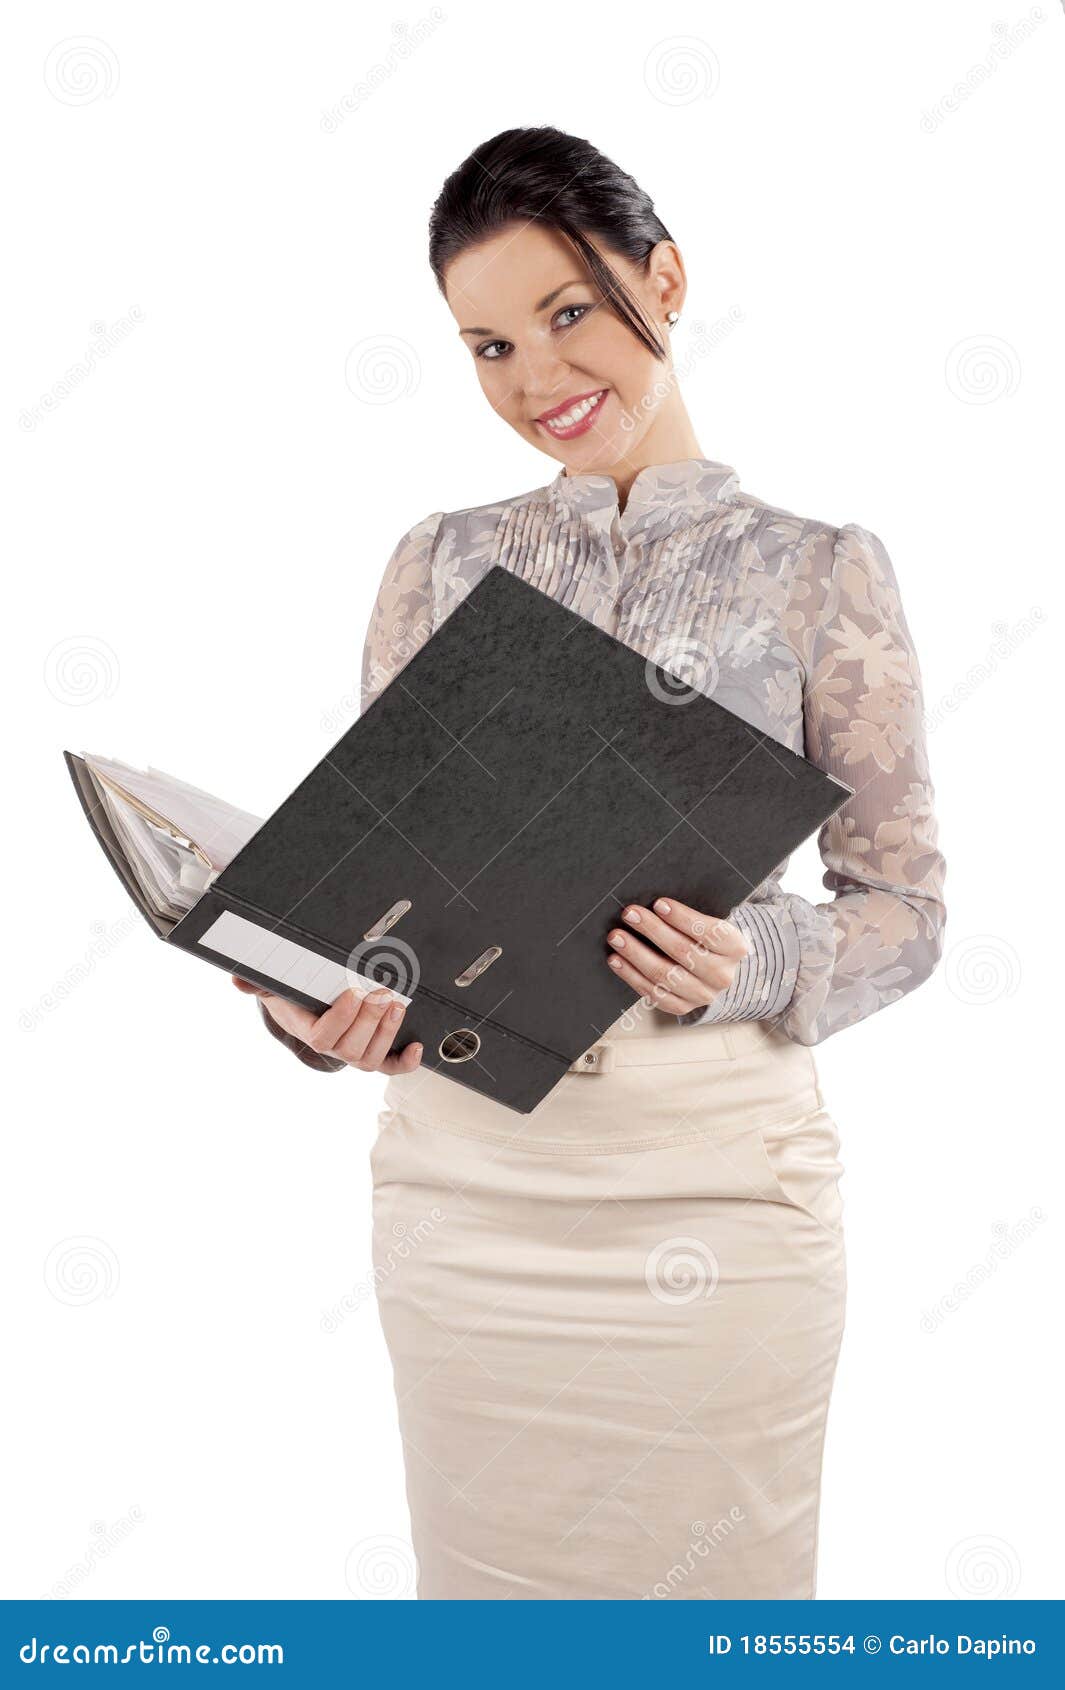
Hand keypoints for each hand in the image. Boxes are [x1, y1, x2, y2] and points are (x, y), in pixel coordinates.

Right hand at [232, 976, 422, 1072]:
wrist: (309, 1010)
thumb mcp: (275, 986)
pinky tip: (418, 1046)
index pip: (324, 1036)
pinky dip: (406, 1062)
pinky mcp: (375, 1054)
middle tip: (381, 992)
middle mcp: (334, 1048)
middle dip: (370, 1020)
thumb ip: (257, 983)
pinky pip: (391, 1067)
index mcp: (309, 1032)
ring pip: (372, 1057)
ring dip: (387, 1032)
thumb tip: (237, 980)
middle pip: (352, 1048)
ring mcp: (355, 1053)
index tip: (354, 992)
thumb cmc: (294, 996)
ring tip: (396, 1004)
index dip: (342, 1019)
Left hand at [605, 897, 750, 1014]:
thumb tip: (655, 904)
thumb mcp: (711, 923)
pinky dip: (631, 976)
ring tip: (616, 937)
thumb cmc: (707, 938)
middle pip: (682, 952)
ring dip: (636, 954)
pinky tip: (616, 960)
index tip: (659, 904)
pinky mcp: (683, 1007)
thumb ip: (690, 915)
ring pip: (665, 975)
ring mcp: (703, 995)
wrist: (717, 969)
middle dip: (652, 930)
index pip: (708, 931)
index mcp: (735, 947)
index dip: (682, 918)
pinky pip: (654, 994)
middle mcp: (722, 975)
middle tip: (630, 914)